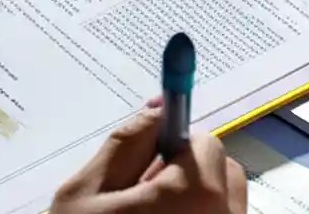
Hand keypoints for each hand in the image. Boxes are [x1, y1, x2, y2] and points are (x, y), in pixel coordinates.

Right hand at [51, 106, 246, 212]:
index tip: (154, 147)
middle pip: (220, 169)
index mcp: (192, 194)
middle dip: (185, 171)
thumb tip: (154, 109)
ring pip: (226, 200)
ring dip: (195, 200)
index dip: (170, 145)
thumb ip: (123, 144)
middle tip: (138, 196)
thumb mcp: (83, 195)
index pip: (201, 143)